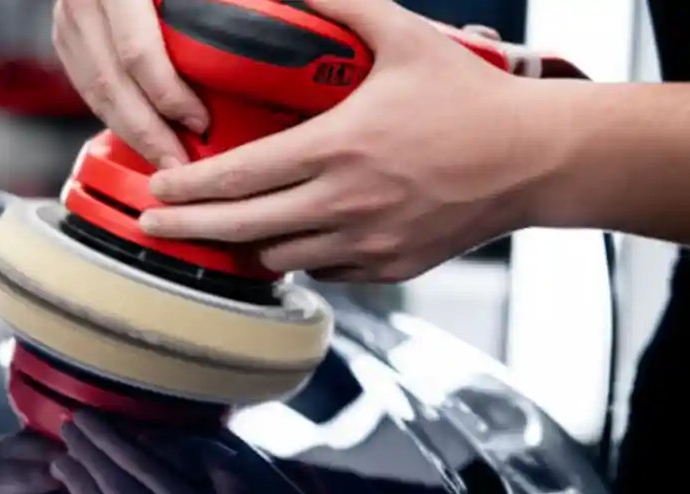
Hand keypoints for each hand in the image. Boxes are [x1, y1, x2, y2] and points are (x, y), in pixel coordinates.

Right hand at [52, 0, 208, 166]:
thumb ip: (194, 14)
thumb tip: (222, 57)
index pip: (136, 53)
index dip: (168, 95)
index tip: (199, 123)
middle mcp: (82, 3)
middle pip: (110, 85)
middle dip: (148, 134)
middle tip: (178, 164)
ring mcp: (67, 20)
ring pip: (95, 93)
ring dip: (130, 133)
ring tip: (162, 158)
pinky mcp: (64, 34)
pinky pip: (87, 86)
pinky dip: (115, 115)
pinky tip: (139, 133)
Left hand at [139, 0, 567, 282]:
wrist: (535, 158)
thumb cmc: (470, 98)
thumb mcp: (404, 36)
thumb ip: (342, 6)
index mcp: (339, 147)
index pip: (240, 176)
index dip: (189, 187)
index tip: (157, 187)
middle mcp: (346, 203)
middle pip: (242, 228)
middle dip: (188, 229)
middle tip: (154, 225)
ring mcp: (368, 243)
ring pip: (280, 257)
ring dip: (247, 243)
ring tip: (224, 228)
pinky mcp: (389, 268)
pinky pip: (324, 271)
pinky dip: (301, 256)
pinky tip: (290, 236)